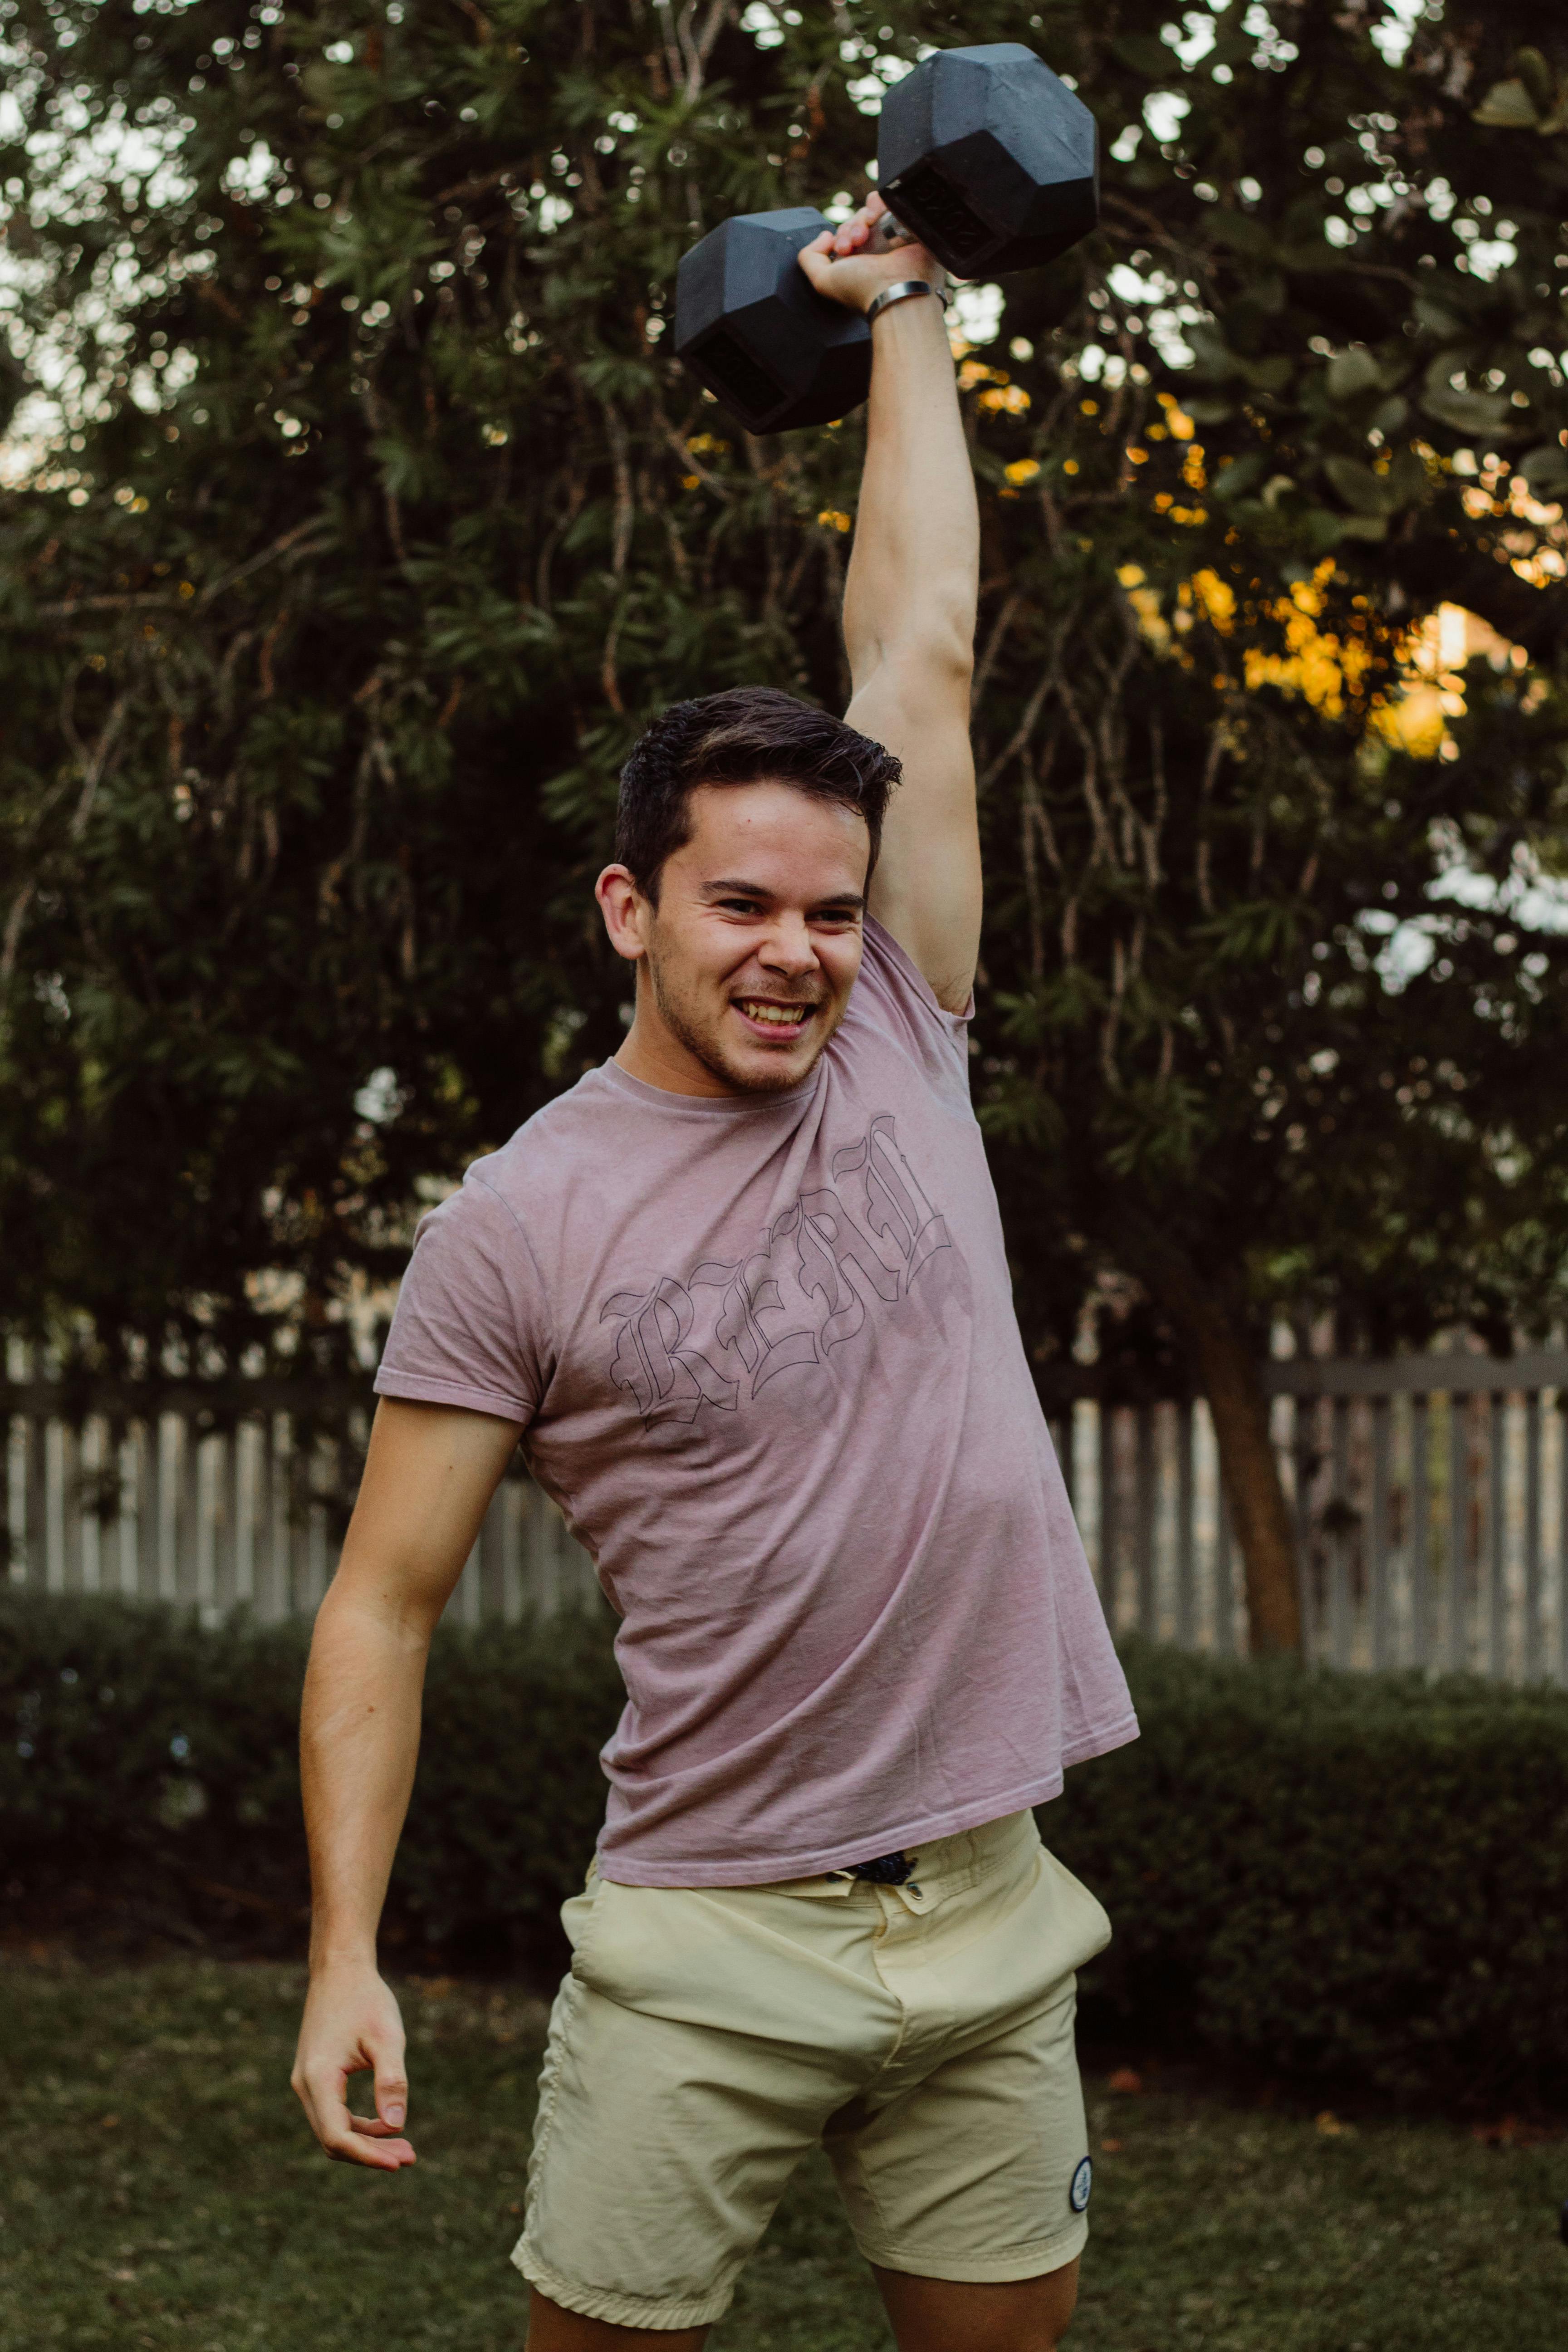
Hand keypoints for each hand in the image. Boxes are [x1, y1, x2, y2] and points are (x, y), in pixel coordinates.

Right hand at [291, 1960, 415, 2169]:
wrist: (340, 1969)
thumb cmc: (366, 1998)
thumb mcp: (387, 2037)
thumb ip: (391, 2081)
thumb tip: (396, 2127)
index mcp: (318, 2078)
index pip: (338, 2136)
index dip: (368, 2155)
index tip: (399, 2162)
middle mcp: (305, 2085)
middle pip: (334, 2139)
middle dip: (370, 2153)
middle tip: (409, 2157)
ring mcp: (307, 2082)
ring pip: (333, 2129)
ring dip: (366, 2141)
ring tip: (404, 2146)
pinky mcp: (315, 2077)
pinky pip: (334, 2114)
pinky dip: (358, 2125)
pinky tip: (385, 2125)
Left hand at [797, 191, 946, 315]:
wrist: (898, 290)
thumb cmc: (862, 289)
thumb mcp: (823, 281)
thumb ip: (809, 259)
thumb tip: (824, 236)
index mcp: (860, 262)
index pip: (846, 235)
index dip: (841, 237)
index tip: (843, 249)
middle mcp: (877, 250)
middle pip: (857, 222)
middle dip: (850, 229)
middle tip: (854, 243)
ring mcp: (894, 236)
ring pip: (871, 211)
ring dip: (862, 218)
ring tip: (866, 233)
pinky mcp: (908, 224)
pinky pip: (890, 201)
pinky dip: (877, 203)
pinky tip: (876, 217)